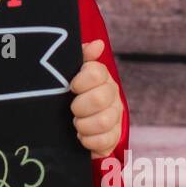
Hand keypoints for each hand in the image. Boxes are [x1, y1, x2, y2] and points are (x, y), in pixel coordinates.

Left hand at [69, 39, 123, 158]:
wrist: (69, 121)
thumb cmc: (69, 92)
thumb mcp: (69, 72)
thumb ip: (81, 56)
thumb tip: (98, 44)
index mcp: (101, 76)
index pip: (97, 73)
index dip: (80, 82)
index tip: (71, 87)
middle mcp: (112, 94)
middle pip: (100, 98)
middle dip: (80, 106)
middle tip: (71, 109)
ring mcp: (115, 116)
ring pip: (104, 121)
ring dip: (84, 124)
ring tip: (76, 123)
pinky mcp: (114, 137)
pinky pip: (105, 142)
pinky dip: (89, 141)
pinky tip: (82, 137)